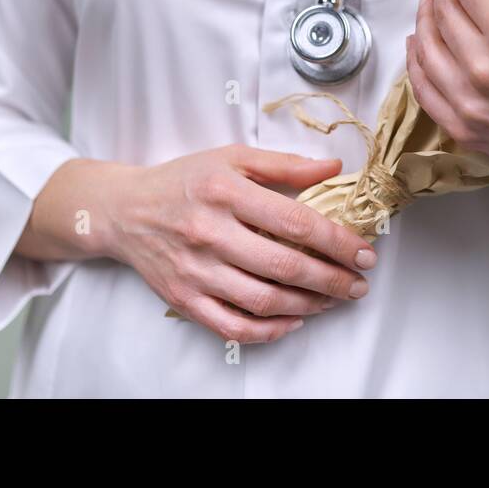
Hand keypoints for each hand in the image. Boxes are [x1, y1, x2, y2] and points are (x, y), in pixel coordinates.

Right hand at [91, 146, 375, 342]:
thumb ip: (284, 165)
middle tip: (358, 284)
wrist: (124, 210)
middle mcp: (209, 232)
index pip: (296, 222)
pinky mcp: (184, 299)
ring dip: (308, 305)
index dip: (338, 242)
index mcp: (226, 192)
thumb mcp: (232, 158)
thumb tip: (333, 168)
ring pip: (263, 300)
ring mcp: (195, 270)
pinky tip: (293, 320)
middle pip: (284, 266)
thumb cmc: (184, 181)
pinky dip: (269, 331)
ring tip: (332, 300)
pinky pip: (233, 326)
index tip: (364, 252)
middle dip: (332, 279)